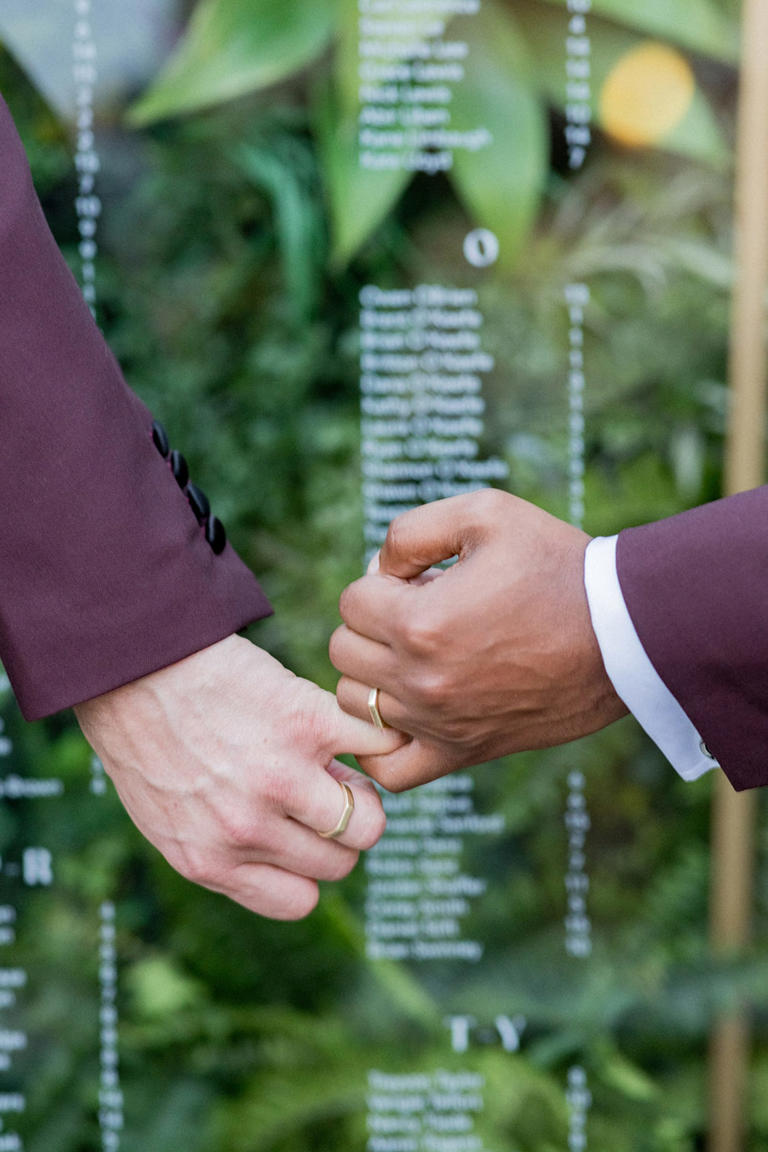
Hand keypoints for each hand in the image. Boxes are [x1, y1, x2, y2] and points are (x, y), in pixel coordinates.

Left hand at [75, 634, 402, 918]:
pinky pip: (377, 749)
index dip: (309, 865)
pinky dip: (377, 738)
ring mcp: (282, 777)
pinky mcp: (308, 723)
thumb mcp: (165, 815)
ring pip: (369, 820)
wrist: (133, 658)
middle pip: (340, 861)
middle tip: (322, 786)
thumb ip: (221, 846)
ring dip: (362, 789)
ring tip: (339, 757)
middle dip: (337, 828)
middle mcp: (247, 830)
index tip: (302, 831)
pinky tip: (354, 725)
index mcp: (208, 861)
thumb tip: (295, 850)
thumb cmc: (144, 734)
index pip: (302, 900)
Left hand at [330, 489, 625, 790]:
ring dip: (375, 673)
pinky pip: (389, 769)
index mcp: (420, 622)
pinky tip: (405, 711)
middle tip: (420, 613)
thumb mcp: (484, 512)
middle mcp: (421, 680)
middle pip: (344, 650)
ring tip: (418, 655)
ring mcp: (438, 724)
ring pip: (356, 703)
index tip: (422, 579)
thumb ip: (411, 531)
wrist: (622, 634)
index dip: (382, 580)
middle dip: (373, 622)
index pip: (352, 600)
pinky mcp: (461, 754)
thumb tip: (375, 570)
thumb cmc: (556, 566)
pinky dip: (382, 743)